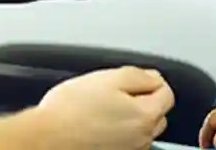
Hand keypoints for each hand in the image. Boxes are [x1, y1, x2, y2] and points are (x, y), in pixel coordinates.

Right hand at [32, 66, 173, 149]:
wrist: (49, 136)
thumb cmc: (72, 109)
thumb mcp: (108, 77)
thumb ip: (139, 75)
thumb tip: (154, 77)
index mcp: (145, 115)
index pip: (167, 93)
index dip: (150, 81)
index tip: (133, 78)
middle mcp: (143, 138)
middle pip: (157, 113)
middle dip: (142, 100)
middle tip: (115, 92)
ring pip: (142, 129)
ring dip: (130, 117)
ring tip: (102, 109)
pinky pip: (127, 140)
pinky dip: (119, 132)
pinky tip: (98, 124)